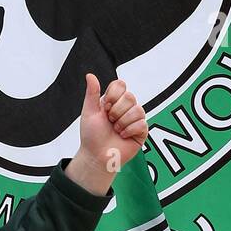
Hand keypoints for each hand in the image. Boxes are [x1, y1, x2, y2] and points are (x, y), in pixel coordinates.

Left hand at [69, 73, 148, 193]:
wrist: (96, 156)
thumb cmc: (91, 135)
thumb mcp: (89, 112)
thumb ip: (92, 93)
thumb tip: (90, 75)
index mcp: (113, 101)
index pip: (120, 85)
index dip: (113, 95)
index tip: (104, 108)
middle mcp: (125, 108)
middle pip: (130, 97)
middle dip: (116, 111)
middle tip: (110, 121)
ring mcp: (135, 119)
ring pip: (137, 110)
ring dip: (122, 122)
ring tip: (116, 130)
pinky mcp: (142, 131)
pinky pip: (142, 123)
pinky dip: (129, 130)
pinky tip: (123, 136)